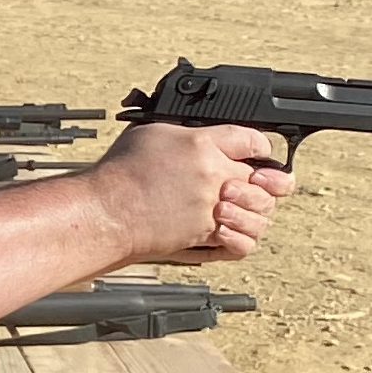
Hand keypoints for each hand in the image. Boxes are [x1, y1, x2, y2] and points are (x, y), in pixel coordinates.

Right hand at [86, 121, 295, 263]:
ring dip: (256, 209)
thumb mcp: (151, 133)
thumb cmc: (120, 173)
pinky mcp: (206, 234)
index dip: (259, 146)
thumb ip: (184, 132)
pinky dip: (243, 236)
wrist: (107, 211)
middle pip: (263, 176)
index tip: (257, 151)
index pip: (253, 140)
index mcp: (202, 143)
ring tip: (241, 206)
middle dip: (263, 180)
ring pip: (261, 210)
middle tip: (256, 182)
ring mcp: (213, 207)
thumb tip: (200, 133)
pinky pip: (243, 240)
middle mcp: (213, 174)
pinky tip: (231, 228)